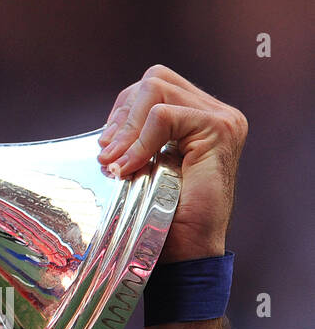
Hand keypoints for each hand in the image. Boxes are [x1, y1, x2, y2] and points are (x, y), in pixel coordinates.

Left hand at [96, 65, 246, 262]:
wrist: (187, 249)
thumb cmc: (164, 211)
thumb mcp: (144, 162)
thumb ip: (135, 135)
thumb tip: (107, 128)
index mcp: (199, 115)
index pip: (152, 85)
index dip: (123, 110)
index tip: (106, 145)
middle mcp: (217, 112)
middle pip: (154, 79)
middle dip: (122, 113)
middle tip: (106, 151)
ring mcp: (222, 118)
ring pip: (155, 90)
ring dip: (127, 127)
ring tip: (115, 161)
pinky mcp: (219, 129)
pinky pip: (162, 115)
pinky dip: (138, 140)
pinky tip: (130, 167)